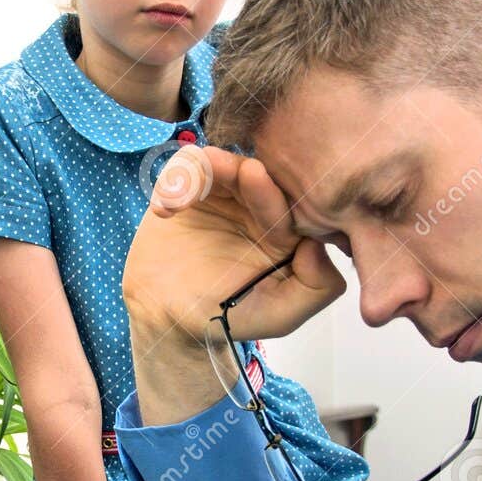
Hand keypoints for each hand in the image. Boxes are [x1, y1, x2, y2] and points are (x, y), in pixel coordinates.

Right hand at [123, 143, 344, 347]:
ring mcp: (223, 194)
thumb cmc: (226, 316)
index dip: (271, 193)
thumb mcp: (279, 315)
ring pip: (217, 163)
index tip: (254, 176)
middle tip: (228, 169)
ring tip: (180, 198)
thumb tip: (318, 245)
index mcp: (285, 231)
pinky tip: (163, 211)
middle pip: (252, 173)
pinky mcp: (188, 188)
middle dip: (239, 171)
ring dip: (202, 172)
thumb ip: (316, 290)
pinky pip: (183, 168)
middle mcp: (257, 206)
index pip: (285, 203)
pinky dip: (173, 181)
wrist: (171, 317)